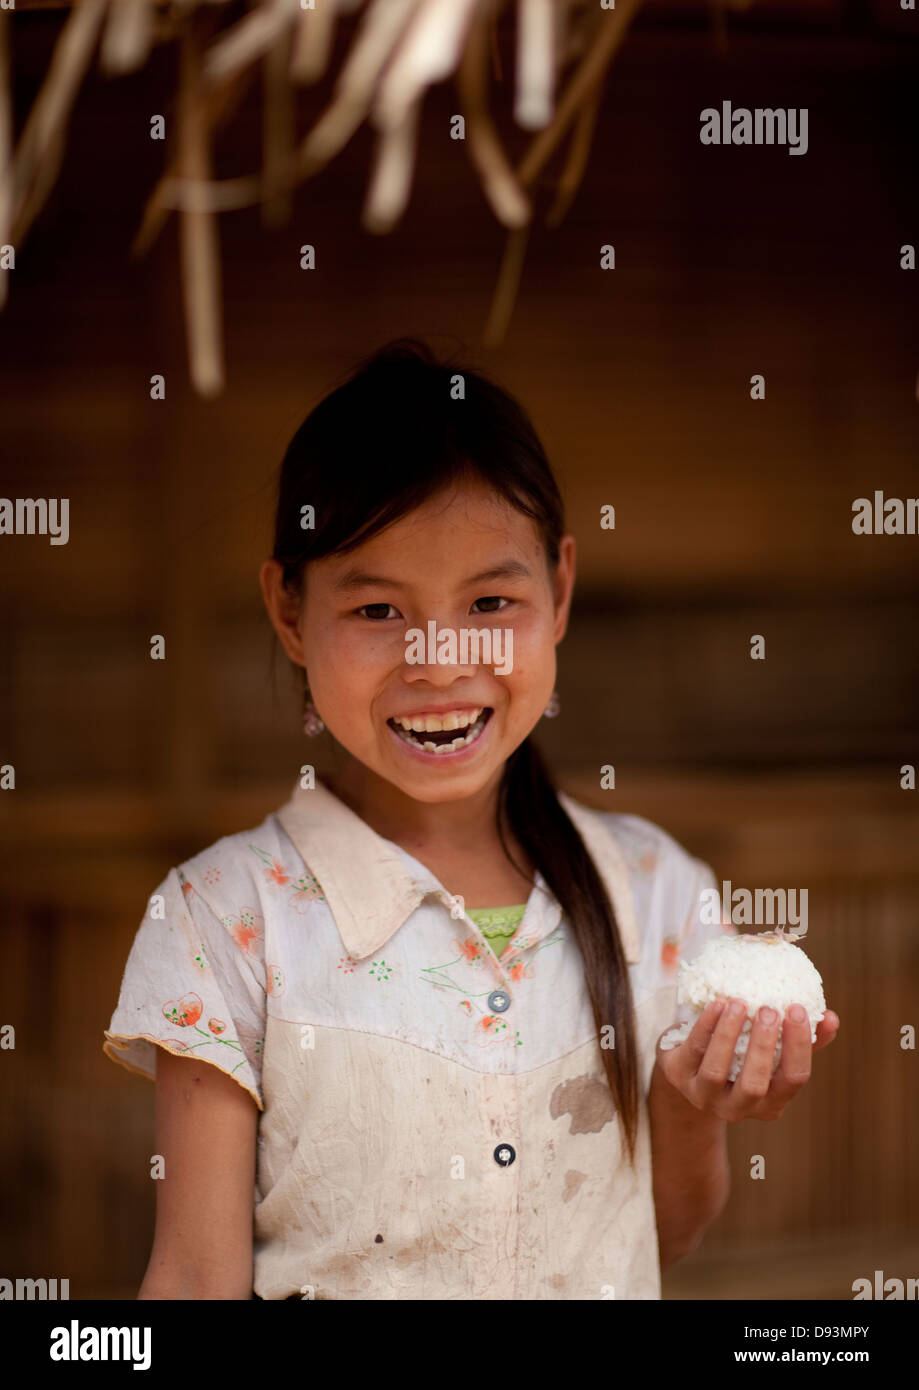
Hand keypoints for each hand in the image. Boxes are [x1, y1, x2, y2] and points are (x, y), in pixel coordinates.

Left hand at [654, 998, 839, 1121]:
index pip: (793, 1079)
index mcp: (771, 1102)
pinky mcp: (677, 1075)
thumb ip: (804, 1038)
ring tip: (740, 1002)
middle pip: (756, 1084)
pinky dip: (706, 1026)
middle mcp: (738, 1107)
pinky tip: (718, 1003)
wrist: (689, 1063)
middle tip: (770, 1009)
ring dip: (729, 1035)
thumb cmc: (741, 1055)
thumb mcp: (772, 1050)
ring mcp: (704, 1096)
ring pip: (717, 1071)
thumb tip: (831, 1018)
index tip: (799, 1009)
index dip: (799, 1046)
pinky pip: (693, 1050)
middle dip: (764, 1046)